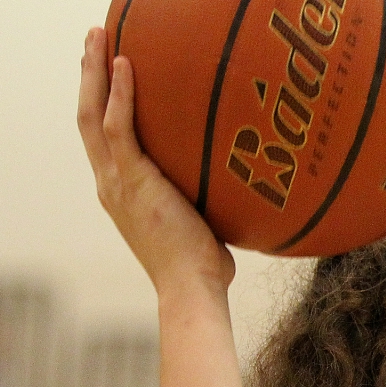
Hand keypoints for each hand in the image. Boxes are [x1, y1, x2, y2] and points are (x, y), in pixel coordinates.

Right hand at [78, 28, 233, 294]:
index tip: (108, 77)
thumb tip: (237, 193)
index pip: (104, 142)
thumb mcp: (199, 229)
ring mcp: (118, 183)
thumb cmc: (203, 271)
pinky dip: (121, 93)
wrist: (193, 290)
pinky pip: (119, 126)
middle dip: (89, 76)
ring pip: (93, 114)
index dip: (102, 105)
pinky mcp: (133, 181)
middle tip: (95, 42)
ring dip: (95, 72)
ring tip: (100, 37)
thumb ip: (204, 205)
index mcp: (122, 196)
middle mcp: (112, 186)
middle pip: (88, 118)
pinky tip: (127, 63)